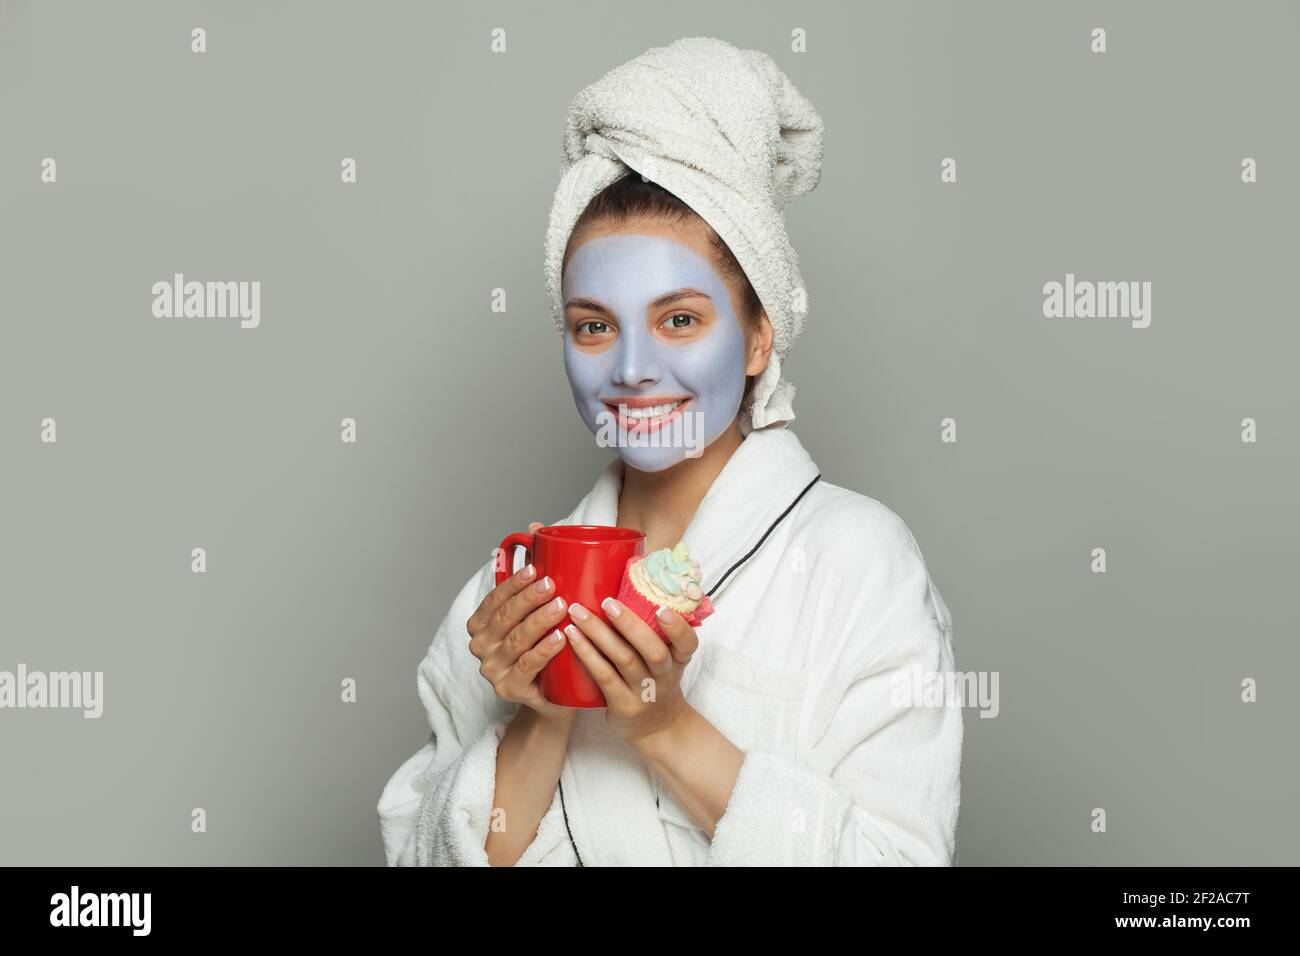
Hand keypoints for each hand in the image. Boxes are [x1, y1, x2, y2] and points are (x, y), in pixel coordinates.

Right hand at [466, 522, 574, 720]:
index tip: (536, 568)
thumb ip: (534, 574)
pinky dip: (544, 651)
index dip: (513, 583)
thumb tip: (536, 528)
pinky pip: (528, 667)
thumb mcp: (537, 611)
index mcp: (481, 623)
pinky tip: (560, 638)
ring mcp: (494, 670)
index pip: (494, 598)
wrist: (554, 697)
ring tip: (562, 607)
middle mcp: (481, 646)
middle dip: (529, 599)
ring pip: (517, 640)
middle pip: (505, 618)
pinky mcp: (510, 690)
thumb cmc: (546, 647)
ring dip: (539, 621)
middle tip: (553, 585)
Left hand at [561, 596, 700, 746]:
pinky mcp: (623, 705)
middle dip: (629, 624)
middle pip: (653, 650)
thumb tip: (629, 578)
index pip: (688, 642)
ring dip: (599, 634)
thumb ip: (656, 629)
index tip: (662, 608)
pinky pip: (604, 676)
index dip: (677, 627)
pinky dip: (587, 655)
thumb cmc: (656, 679)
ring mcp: (644, 693)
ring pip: (624, 660)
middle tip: (607, 602)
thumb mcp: (669, 658)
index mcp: (679, 659)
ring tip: (577, 612)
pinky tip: (572, 638)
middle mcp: (665, 676)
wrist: (656, 727)